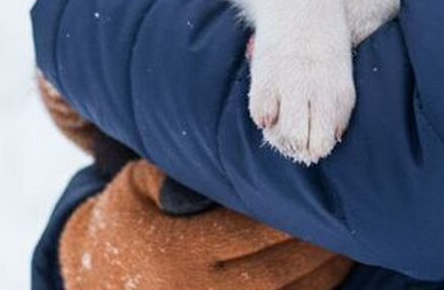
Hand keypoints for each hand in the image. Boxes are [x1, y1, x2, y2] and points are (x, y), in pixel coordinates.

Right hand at [59, 160, 352, 289]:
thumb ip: (178, 174)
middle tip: (350, 221)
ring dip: (319, 277)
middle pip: (273, 269)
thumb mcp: (139, 185)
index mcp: (178, 251)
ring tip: (349, 249)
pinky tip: (326, 277)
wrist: (94, 276)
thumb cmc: (126, 218)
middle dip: (315, 247)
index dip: (288, 214)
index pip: (250, 231)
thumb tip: (226, 166)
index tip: (319, 194)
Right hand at [248, 21, 355, 164]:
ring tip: (279, 126)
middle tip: (294, 140)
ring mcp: (291, 82)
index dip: (318, 145)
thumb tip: (334, 134)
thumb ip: (337, 101)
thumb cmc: (322, 35)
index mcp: (338, 88)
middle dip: (300, 148)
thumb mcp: (340, 67)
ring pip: (287, 134)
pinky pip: (261, 113)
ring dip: (281, 138)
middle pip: (310, 143)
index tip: (312, 139)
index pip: (328, 137)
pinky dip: (263, 116)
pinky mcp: (266, 72)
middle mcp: (317, 89)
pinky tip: (267, 109)